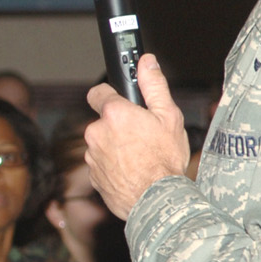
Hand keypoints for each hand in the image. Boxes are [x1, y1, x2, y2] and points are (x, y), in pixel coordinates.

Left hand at [84, 55, 190, 218]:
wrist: (157, 201)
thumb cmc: (165, 160)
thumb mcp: (168, 117)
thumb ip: (154, 86)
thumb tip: (146, 61)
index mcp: (114, 114)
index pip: (98, 92)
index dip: (110, 95)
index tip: (120, 101)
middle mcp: (96, 133)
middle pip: (103, 121)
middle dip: (118, 126)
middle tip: (142, 136)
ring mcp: (92, 156)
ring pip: (102, 143)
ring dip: (115, 147)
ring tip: (139, 157)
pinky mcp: (92, 176)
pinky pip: (102, 164)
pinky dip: (113, 166)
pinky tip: (132, 171)